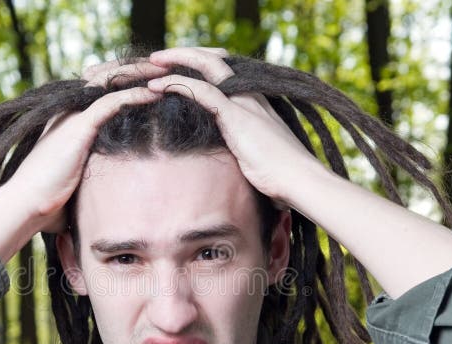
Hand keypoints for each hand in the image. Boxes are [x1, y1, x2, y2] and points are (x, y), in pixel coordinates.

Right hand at [0, 84, 160, 261]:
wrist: (25, 207)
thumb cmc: (45, 205)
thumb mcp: (74, 188)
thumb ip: (91, 185)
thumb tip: (106, 210)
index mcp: (66, 121)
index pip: (98, 90)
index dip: (123, 82)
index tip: (150, 84)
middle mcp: (67, 111)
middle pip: (105, 77)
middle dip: (134, 71)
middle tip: (163, 71)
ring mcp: (71, 116)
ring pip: (110, 81)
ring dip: (139, 75)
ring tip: (166, 73)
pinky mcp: (78, 126)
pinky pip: (112, 101)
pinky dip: (136, 95)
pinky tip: (156, 93)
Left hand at [145, 47, 328, 206]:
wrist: (299, 181)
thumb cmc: (281, 177)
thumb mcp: (255, 157)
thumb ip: (241, 149)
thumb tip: (230, 161)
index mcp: (255, 103)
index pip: (225, 72)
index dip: (202, 66)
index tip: (178, 70)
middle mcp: (250, 95)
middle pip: (215, 60)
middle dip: (187, 54)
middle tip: (160, 60)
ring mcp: (244, 103)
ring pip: (207, 66)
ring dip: (177, 60)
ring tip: (152, 63)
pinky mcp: (236, 115)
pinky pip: (201, 91)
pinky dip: (177, 85)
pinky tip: (156, 87)